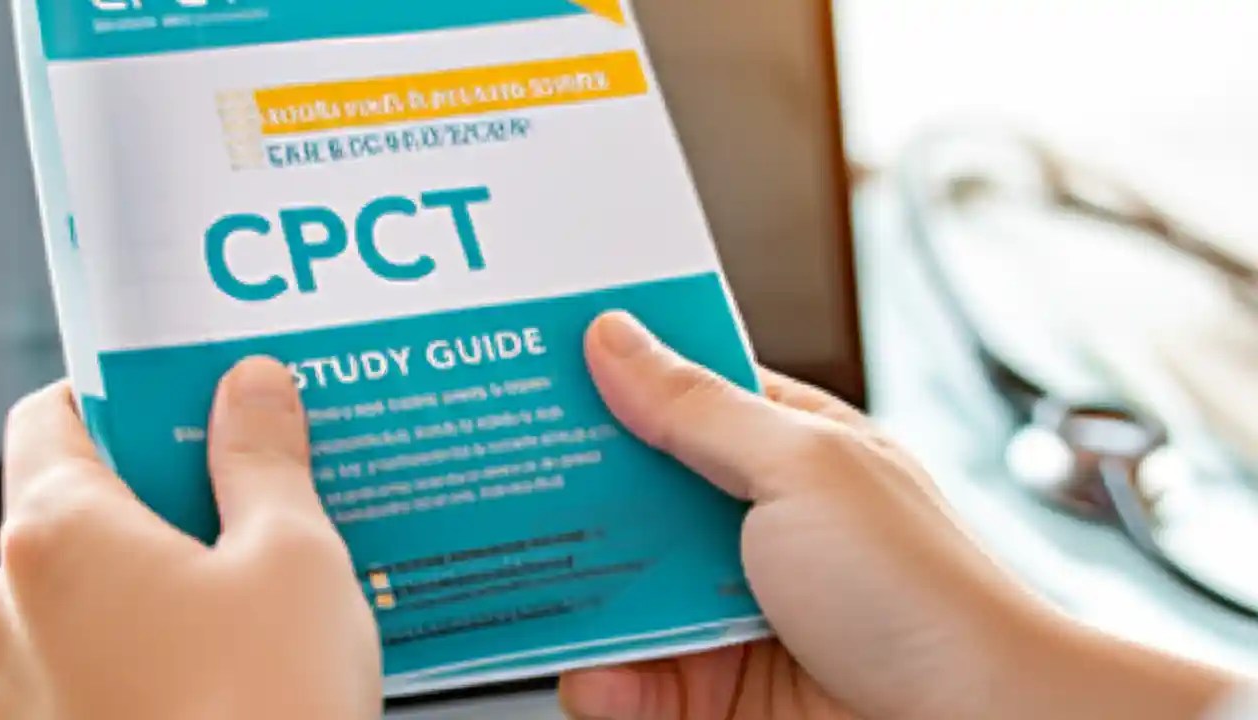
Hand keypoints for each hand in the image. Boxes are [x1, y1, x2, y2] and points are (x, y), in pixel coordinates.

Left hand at [0, 358, 380, 719]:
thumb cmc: (267, 706)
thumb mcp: (293, 557)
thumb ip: (263, 457)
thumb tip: (250, 383)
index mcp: (58, 537)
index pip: (57, 413)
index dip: (128, 392)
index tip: (194, 397)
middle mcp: (6, 611)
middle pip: (75, 503)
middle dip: (163, 487)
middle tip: (254, 490)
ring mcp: (12, 692)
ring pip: (83, 590)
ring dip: (156, 570)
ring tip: (252, 584)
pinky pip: (84, 660)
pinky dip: (144, 638)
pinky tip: (224, 657)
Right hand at [560, 312, 1234, 719]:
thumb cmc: (920, 591)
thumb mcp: (800, 469)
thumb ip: (697, 409)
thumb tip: (617, 339)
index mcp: (786, 448)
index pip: (681, 395)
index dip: (611, 379)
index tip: (537, 366)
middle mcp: (754, 524)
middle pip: (633, 495)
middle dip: (573, 495)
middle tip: (504, 481)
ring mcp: (732, 607)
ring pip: (621, 589)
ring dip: (581, 596)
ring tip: (544, 596)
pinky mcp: (715, 689)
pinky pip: (633, 676)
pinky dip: (607, 680)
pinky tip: (604, 676)